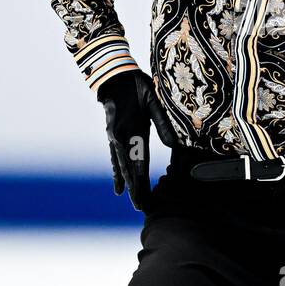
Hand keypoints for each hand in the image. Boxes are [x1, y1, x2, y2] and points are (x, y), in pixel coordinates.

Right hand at [96, 69, 178, 210]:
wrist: (114, 77)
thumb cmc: (137, 86)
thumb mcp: (152, 100)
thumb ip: (162, 121)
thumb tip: (172, 143)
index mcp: (132, 131)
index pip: (138, 164)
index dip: (141, 184)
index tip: (144, 200)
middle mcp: (120, 138)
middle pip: (129, 170)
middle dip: (136, 190)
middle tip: (142, 209)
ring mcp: (114, 138)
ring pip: (122, 167)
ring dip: (128, 185)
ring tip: (133, 201)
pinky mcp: (112, 136)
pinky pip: (115, 159)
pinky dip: (117, 174)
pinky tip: (119, 188)